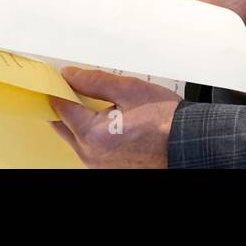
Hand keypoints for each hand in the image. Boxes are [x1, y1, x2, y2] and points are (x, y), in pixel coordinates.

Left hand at [48, 68, 181, 167]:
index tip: (59, 76)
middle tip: (72, 85)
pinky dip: (90, 133)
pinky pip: (88, 148)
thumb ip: (94, 81)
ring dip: (78, 119)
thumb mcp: (129, 90)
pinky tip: (104, 119)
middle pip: (63, 126)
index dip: (58, 88)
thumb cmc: (166, 119)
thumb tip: (70, 75)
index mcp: (94, 135)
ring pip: (75, 138)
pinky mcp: (108, 169)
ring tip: (93, 100)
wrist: (188, 143)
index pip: (61, 107)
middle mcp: (91, 156)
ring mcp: (98, 166)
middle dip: (64, 105)